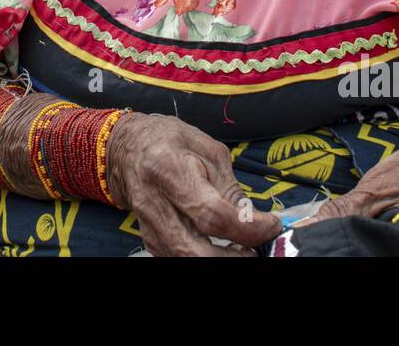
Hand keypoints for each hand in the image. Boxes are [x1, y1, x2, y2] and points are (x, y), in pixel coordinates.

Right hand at [105, 112, 281, 255]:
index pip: (211, 213)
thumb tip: (254, 219)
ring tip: (242, 249)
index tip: (270, 225)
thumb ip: (231, 187)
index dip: (246, 227)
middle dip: (232, 257)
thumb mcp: (209, 150)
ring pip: (185, 258)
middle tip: (256, 250)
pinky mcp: (149, 237)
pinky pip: (178, 256)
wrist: (128, 146)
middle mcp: (153, 201)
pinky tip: (220, 249)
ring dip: (219, 259)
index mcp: (169, 168)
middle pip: (194, 249)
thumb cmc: (170, 140)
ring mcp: (148, 224)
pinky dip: (203, 256)